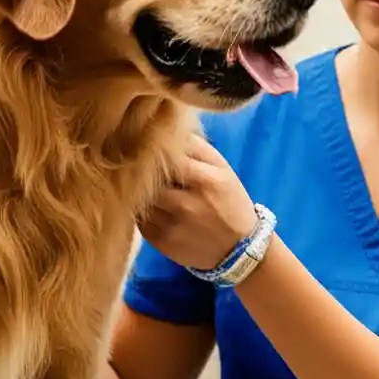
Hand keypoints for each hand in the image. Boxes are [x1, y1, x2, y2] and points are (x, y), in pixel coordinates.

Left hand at [138, 134, 258, 270]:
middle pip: (148, 178)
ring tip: (143, 186)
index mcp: (206, 180)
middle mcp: (187, 204)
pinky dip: (141, 210)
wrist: (240, 250)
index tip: (147, 145)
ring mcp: (172, 225)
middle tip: (139, 165)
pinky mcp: (160, 242)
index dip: (153, 149)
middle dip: (141, 171)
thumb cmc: (230, 201)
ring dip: (138, 191)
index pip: (166, 156)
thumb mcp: (223, 169)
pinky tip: (151, 207)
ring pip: (139, 199)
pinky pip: (139, 219)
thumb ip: (196, 147)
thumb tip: (165, 129)